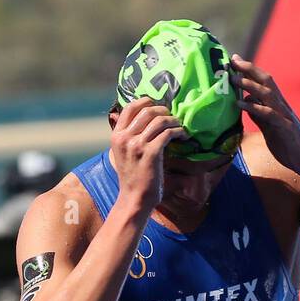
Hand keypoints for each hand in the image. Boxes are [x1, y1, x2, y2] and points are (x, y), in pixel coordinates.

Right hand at [109, 96, 188, 214]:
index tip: (158, 108)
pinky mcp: (151, 153)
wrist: (134, 198)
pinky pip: (168, 132)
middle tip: (172, 119)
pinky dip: (179, 131)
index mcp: (116, 136)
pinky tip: (183, 136)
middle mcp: (124, 138)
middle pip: (148, 110)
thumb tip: (145, 115)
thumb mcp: (124, 152)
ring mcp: (137, 145)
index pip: (130, 107)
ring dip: (174, 121)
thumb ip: (129, 134)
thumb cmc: (132, 176)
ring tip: (179, 127)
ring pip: (160, 120)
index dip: (147, 102)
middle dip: (164, 111)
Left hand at [231, 54, 299, 179]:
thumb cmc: (287, 143)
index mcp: (277, 104)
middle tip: (232, 61)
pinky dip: (254, 107)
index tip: (234, 60)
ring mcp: (283, 115)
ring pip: (267, 94)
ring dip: (249, 85)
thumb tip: (246, 100)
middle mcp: (281, 105)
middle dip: (249, 69)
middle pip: (266, 80)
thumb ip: (258, 113)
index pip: (263, 81)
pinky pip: (268, 114)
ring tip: (233, 79)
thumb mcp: (268, 126)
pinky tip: (240, 104)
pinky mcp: (284, 127)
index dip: (249, 70)